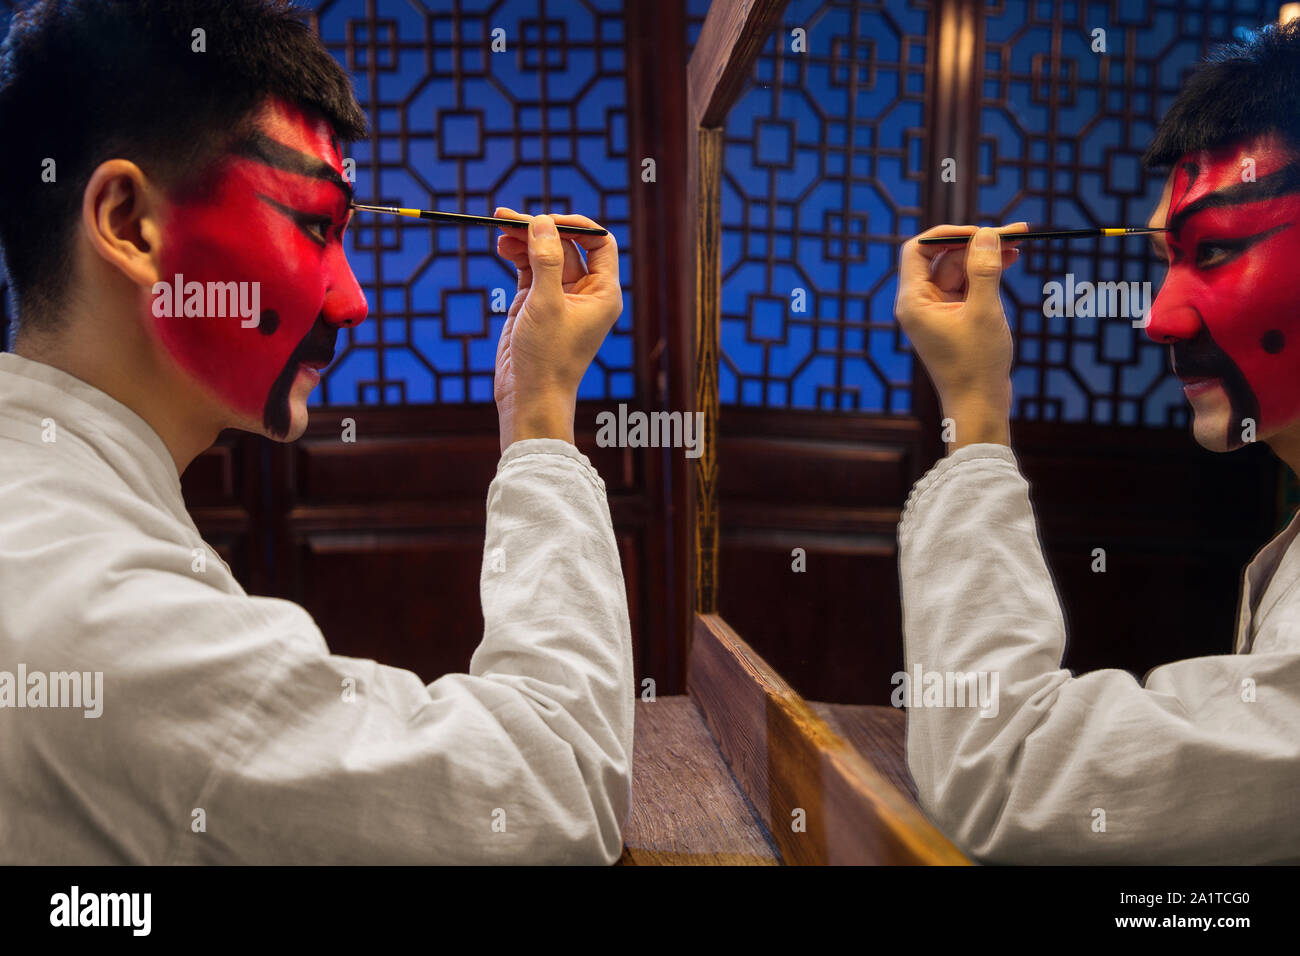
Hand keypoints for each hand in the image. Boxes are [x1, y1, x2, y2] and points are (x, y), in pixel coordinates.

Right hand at [492, 207, 622, 451]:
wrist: (528, 396)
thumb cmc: (547, 357)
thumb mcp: (546, 304)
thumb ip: (545, 260)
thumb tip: (541, 221)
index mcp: (602, 292)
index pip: (599, 242)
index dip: (574, 225)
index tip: (545, 219)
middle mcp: (585, 291)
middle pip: (567, 245)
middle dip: (540, 228)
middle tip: (508, 217)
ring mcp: (559, 296)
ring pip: (545, 255)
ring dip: (524, 240)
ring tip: (499, 229)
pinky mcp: (536, 303)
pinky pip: (530, 269)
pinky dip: (517, 255)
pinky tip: (502, 246)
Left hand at [894, 223, 1026, 448]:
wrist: (979, 406)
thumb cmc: (976, 365)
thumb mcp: (984, 311)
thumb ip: (984, 269)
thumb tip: (986, 233)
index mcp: (914, 301)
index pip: (919, 250)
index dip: (948, 234)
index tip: (981, 231)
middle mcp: (920, 303)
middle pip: (944, 257)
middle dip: (977, 242)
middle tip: (1016, 233)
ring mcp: (937, 311)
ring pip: (959, 270)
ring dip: (986, 256)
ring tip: (1020, 243)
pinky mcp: (954, 319)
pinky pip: (968, 286)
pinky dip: (986, 274)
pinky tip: (1011, 261)